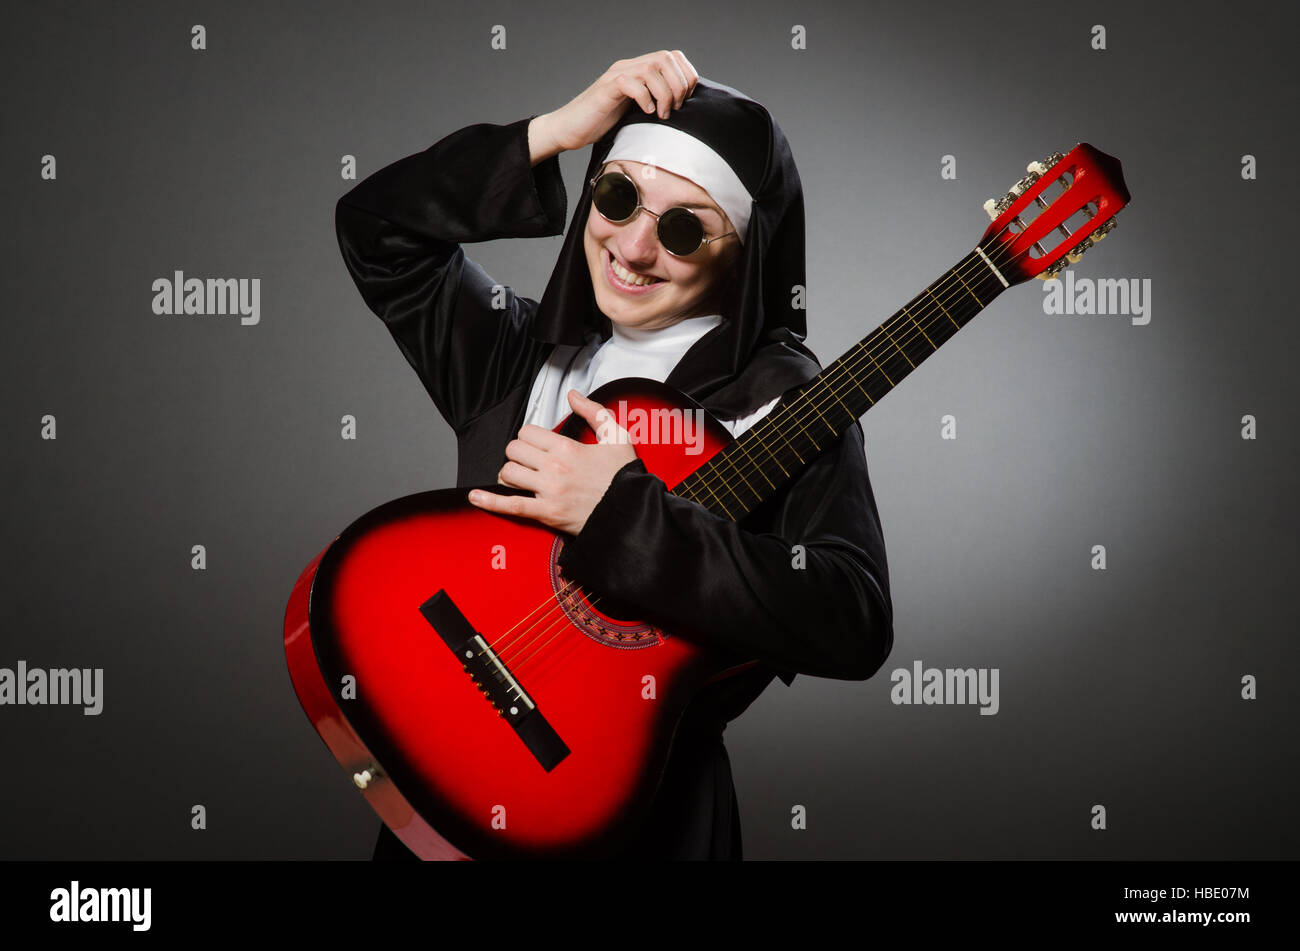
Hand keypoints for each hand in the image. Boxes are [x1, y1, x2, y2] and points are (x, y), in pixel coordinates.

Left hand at [467, 390, 638, 535]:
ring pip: (508, 474)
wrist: (632, 512)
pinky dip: (490, 501)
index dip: (529, 437)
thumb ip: (594, 412)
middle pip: (513, 450)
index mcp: (567, 447)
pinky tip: (476, 497)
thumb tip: (573, 395)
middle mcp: (554, 468)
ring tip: (518, 476)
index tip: (537, 444)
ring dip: (510, 474)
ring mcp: (548, 492)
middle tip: (527, 460)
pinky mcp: (547, 514)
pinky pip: (511, 506)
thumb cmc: (625, 477)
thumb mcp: (617, 437)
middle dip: (517, 453)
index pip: (527, 432)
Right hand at [534, 50, 699, 155]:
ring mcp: (616, 76)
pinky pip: (630, 83)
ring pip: (651, 69)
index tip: (686, 100)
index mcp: (638, 70)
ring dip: (664, 93)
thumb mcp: (634, 111)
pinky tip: (646, 113)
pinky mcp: (606, 90)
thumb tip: (681, 110)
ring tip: (662, 114)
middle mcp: (628, 67)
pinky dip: (644, 98)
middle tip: (675, 108)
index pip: (672, 57)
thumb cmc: (601, 123)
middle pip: (666, 58)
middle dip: (679, 84)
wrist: (569, 129)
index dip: (686, 75)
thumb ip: (653, 102)